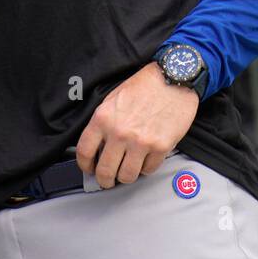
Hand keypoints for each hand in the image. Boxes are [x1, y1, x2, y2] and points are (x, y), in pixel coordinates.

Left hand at [75, 62, 199, 188]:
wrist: (173, 78)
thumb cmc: (145, 86)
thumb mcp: (113, 99)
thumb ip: (103, 123)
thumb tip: (96, 147)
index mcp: (103, 118)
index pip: (84, 152)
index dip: (85, 166)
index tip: (89, 169)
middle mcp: (120, 132)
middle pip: (105, 171)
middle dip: (104, 180)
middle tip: (107, 180)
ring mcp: (141, 142)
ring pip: (127, 176)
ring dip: (126, 176)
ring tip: (127, 169)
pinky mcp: (160, 147)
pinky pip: (148, 170)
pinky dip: (145, 168)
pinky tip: (145, 159)